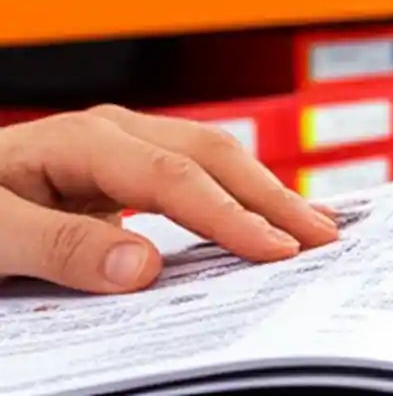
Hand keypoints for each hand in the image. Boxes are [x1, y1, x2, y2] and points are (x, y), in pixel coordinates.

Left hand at [0, 106, 338, 294]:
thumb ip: (59, 247)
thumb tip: (145, 266)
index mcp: (81, 140)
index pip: (173, 178)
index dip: (229, 216)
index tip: (276, 252)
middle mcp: (113, 133)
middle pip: (212, 154)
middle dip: (272, 196)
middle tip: (326, 239)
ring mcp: (124, 146)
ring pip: (214, 157)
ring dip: (266, 192)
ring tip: (316, 226)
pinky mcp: (127, 170)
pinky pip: (197, 176)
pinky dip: (241, 196)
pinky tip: (266, 216)